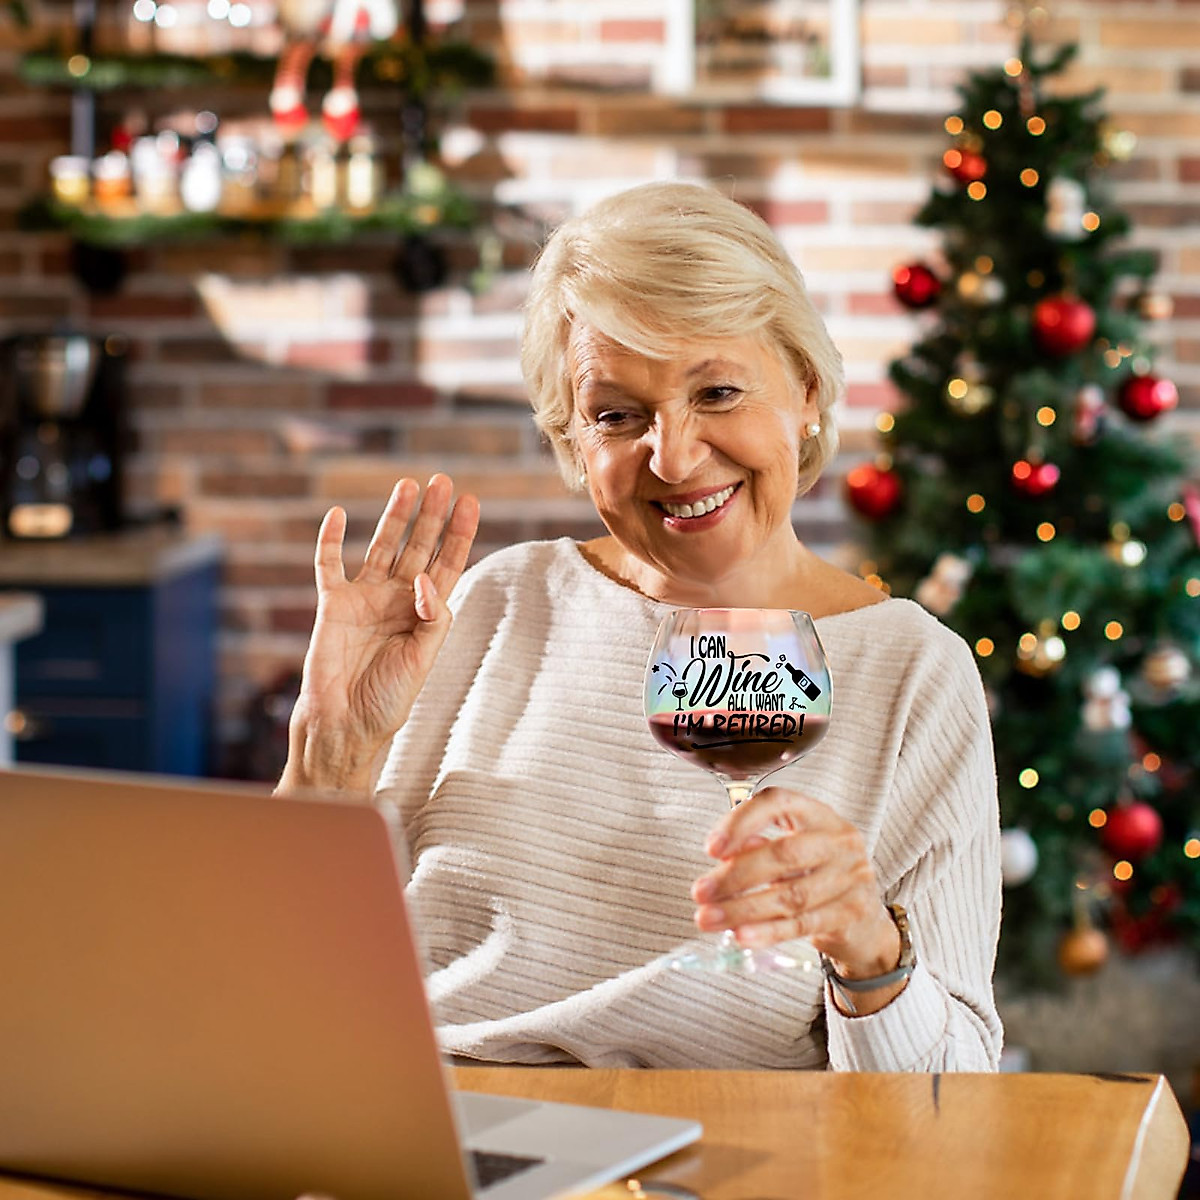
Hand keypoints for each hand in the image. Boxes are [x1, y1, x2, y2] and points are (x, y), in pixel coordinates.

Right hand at [279, 474, 478, 794]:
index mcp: (426, 613)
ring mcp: (364, 598)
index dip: (459, 534)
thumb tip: (426, 579)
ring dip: (394, 517)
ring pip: (382, 546)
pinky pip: (329, 565)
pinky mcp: (333, 604)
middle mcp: (397, 599)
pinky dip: (331, 540)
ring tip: (408, 485)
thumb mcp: (423, 660)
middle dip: (431, 516)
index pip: (447, 564)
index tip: (470, 502)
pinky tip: (339, 514)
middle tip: (442, 481)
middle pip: (418, 547)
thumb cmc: (389, 698)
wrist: (345, 723)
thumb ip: (433, 619)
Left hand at [692, 786, 900, 982]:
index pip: (778, 803)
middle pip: (784, 854)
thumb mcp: (791, 852)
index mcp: (818, 815)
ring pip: (790, 895)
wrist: (865, 921)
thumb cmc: (817, 876)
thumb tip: (722, 857)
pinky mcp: (852, 912)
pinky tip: (741, 935)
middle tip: (700, 892)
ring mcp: (851, 877)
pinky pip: (802, 924)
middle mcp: (840, 840)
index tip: (711, 848)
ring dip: (742, 908)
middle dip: (735, 875)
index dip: (741, 822)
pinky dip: (767, 931)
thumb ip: (758, 847)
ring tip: (708, 918)